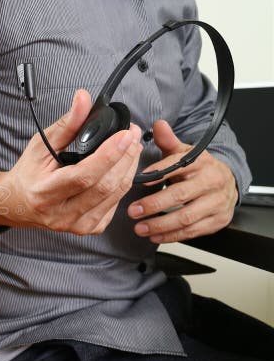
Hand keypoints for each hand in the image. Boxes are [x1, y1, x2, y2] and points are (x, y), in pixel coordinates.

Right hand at [0, 90, 142, 234]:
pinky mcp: (89, 228)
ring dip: (129, 168)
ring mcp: (77, 225)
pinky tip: (122, 168)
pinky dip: (123, 183)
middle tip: (133, 135)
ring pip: (115, 195)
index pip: (84, 175)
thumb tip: (83, 99)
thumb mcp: (40, 145)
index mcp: (45, 193)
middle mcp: (61, 214)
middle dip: (125, 157)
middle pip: (106, 186)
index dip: (109, 154)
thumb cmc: (28, 174)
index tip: (125, 135)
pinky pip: (115, 205)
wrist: (17, 204)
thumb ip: (66, 124)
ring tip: (132, 146)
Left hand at [127, 120, 237, 243]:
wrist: (228, 182)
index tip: (140, 181)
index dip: (158, 174)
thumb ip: (168, 141)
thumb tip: (158, 125)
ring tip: (139, 227)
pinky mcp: (217, 220)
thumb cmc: (198, 168)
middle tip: (133, 211)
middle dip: (153, 205)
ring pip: (186, 217)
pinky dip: (172, 235)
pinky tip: (155, 236)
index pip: (178, 167)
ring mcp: (216, 203)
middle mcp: (211, 182)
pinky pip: (193, 231)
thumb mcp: (184, 152)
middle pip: (180, 195)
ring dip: (160, 224)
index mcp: (201, 162)